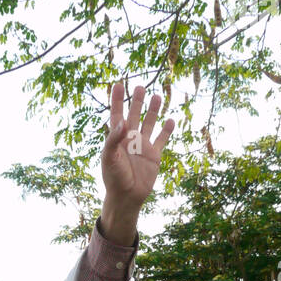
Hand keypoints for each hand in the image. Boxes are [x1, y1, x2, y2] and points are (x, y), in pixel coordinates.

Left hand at [100, 83, 174, 219]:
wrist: (127, 196)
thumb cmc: (114, 178)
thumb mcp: (110, 158)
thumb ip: (114, 139)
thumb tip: (123, 121)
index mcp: (117, 138)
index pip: (116, 114)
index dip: (116, 100)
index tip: (118, 84)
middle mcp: (130, 139)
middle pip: (134, 115)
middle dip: (136, 101)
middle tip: (140, 86)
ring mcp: (143, 146)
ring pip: (149, 123)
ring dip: (153, 110)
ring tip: (157, 96)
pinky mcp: (154, 155)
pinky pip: (162, 139)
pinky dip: (166, 130)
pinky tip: (170, 120)